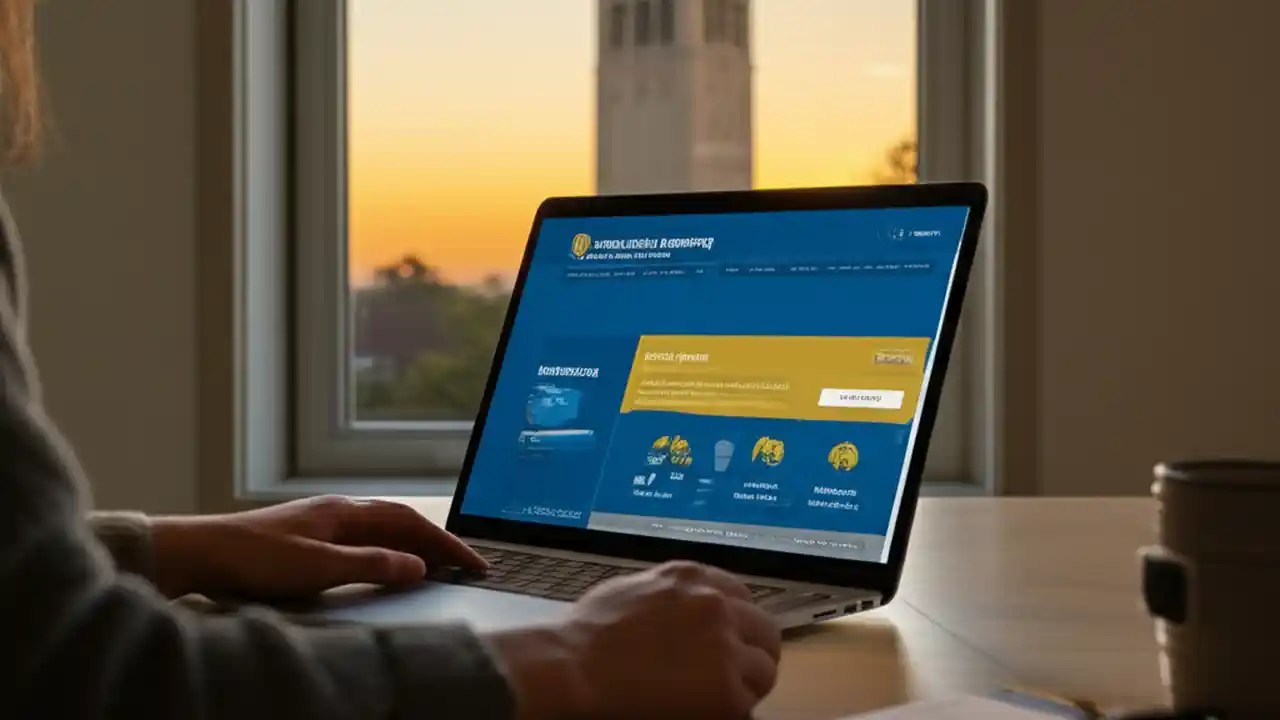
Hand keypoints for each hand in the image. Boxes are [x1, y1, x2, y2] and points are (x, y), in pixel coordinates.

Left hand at [149, 495, 485, 598]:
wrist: (199, 553)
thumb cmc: (253, 557)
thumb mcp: (319, 566)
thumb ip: (371, 564)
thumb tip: (417, 564)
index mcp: (345, 511)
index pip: (411, 522)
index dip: (446, 543)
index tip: (474, 563)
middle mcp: (337, 511)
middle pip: (400, 521)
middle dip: (437, 541)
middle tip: (466, 564)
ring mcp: (320, 522)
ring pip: (381, 529)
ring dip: (413, 544)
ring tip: (436, 565)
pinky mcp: (305, 537)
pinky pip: (362, 539)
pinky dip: (386, 550)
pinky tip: (384, 565)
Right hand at [487, 561, 781, 719]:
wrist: (573, 670)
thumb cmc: (586, 635)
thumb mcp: (634, 590)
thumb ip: (672, 596)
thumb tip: (686, 612)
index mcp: (693, 578)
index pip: (742, 597)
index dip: (738, 624)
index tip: (732, 641)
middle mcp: (716, 606)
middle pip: (764, 631)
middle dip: (754, 653)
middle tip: (735, 675)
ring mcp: (726, 648)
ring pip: (763, 671)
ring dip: (744, 685)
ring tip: (714, 698)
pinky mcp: (727, 692)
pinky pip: (748, 705)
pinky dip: (731, 710)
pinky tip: (703, 711)